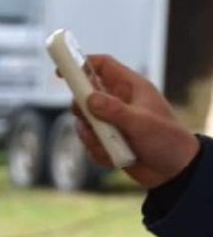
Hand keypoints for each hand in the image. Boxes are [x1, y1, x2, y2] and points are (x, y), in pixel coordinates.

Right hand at [73, 56, 198, 189]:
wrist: (174, 171)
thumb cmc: (166, 140)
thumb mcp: (141, 123)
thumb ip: (114, 110)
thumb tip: (88, 98)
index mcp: (130, 88)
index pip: (103, 66)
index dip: (81, 64)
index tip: (62, 72)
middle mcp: (119, 102)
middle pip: (85, 95)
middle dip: (81, 111)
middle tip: (88, 122)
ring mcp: (112, 122)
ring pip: (85, 123)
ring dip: (91, 137)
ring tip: (109, 147)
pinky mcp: (108, 141)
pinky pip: (90, 144)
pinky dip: (98, 153)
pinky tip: (114, 159)